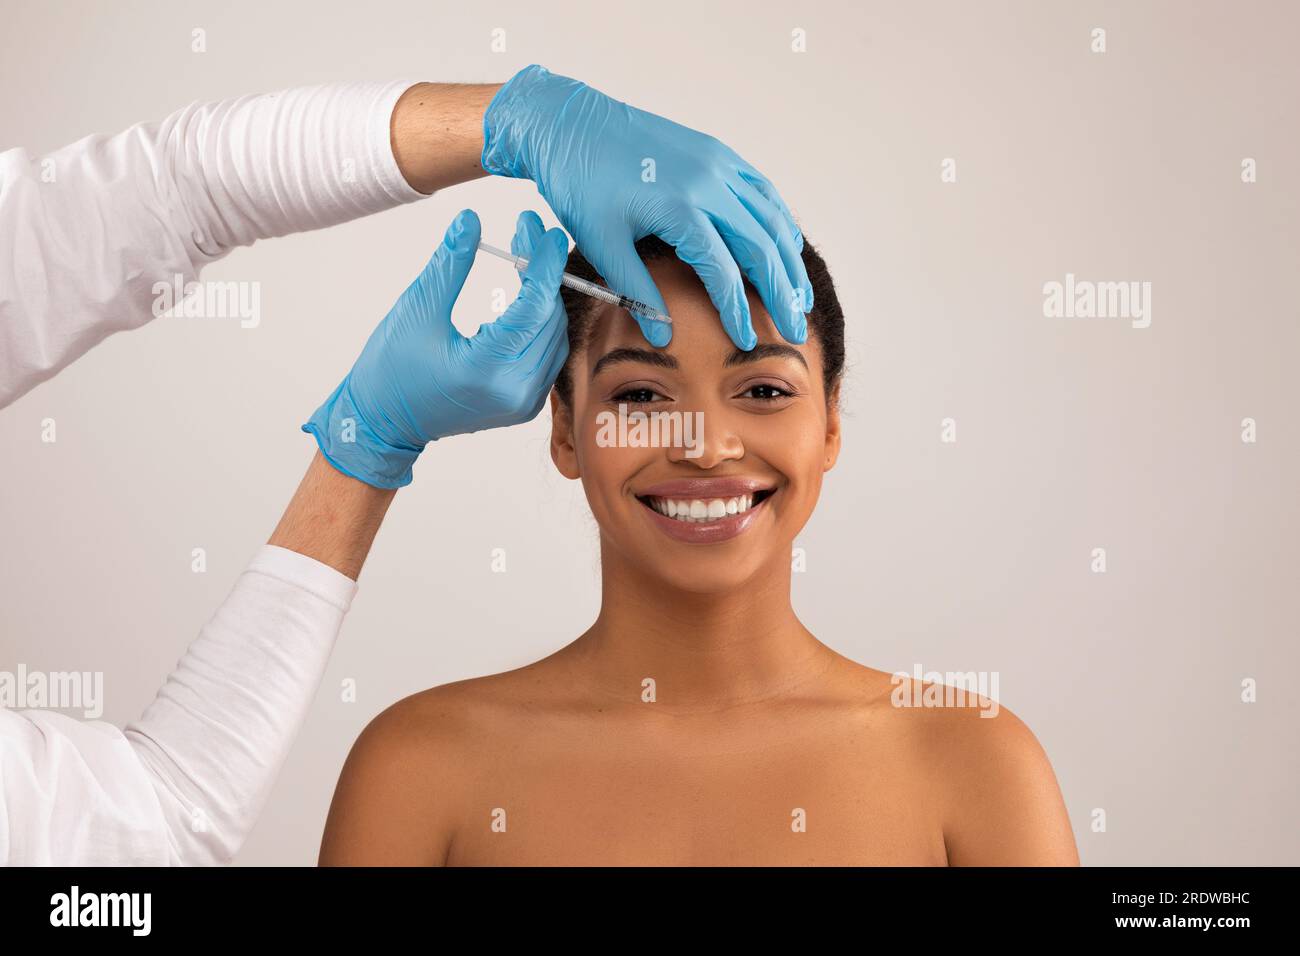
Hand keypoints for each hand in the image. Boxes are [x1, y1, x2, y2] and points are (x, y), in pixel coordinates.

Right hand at [303, 208, 568, 488]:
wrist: (384, 422)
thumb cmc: (391, 369)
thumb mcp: (418, 308)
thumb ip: (451, 264)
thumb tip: (470, 220)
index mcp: (486, 369)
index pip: (533, 306)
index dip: (543, 263)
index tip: (544, 231)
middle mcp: (515, 391)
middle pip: (549, 319)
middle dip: (543, 273)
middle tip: (527, 234)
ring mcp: (523, 402)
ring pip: (553, 336)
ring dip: (543, 296)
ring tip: (524, 260)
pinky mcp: (524, 404)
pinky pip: (547, 354)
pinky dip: (538, 322)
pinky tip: (521, 296)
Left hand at [480, 64, 811, 350]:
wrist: (567, 122)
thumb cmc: (577, 183)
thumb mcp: (601, 245)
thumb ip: (637, 292)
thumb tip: (663, 336)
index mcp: (679, 207)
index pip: (724, 271)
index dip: (738, 310)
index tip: (746, 340)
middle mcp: (708, 181)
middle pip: (762, 245)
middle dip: (781, 293)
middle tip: (795, 329)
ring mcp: (717, 161)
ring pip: (770, 216)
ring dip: (789, 259)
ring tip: (800, 296)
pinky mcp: (716, 151)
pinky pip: (760, 190)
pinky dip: (779, 221)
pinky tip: (785, 246)